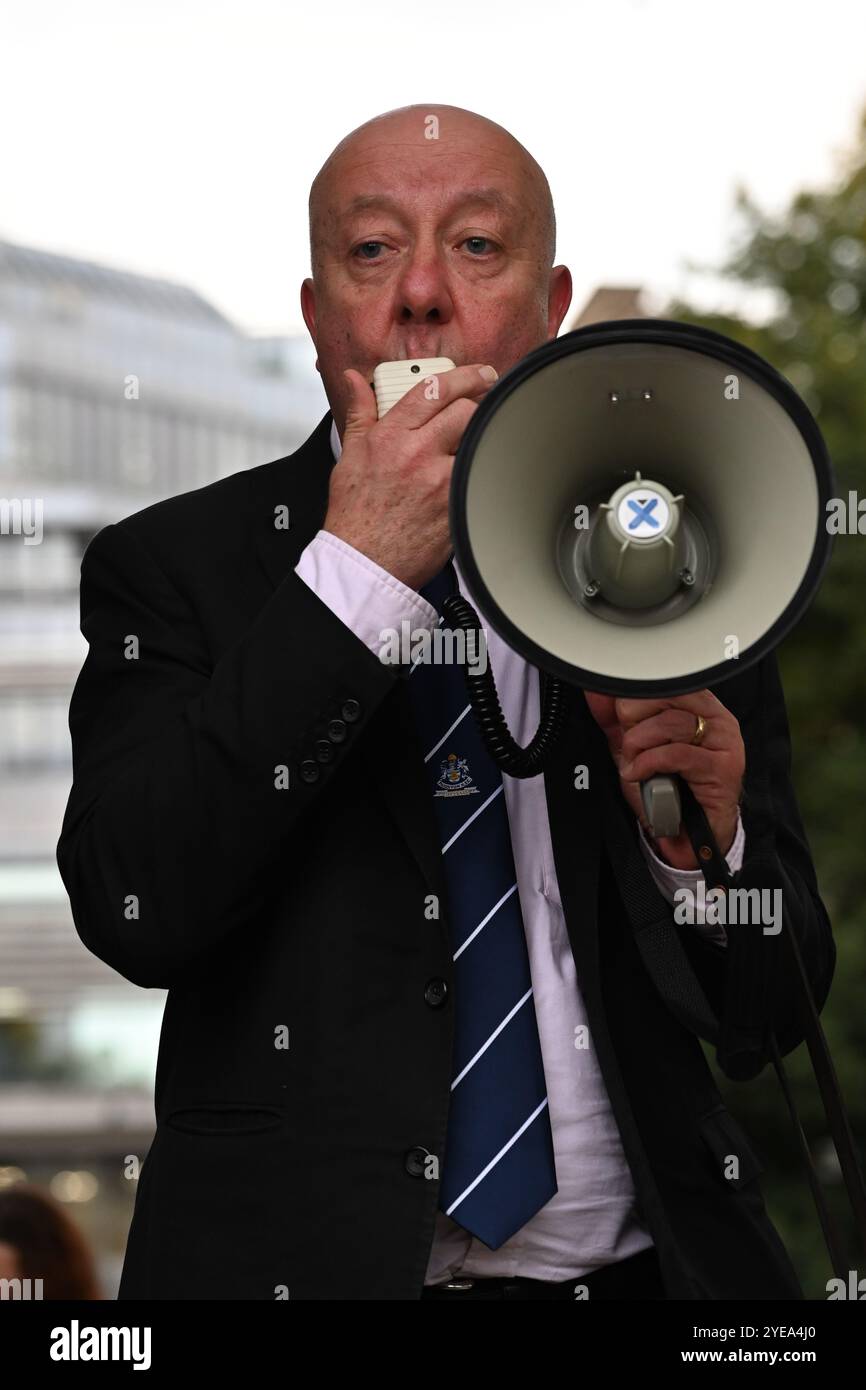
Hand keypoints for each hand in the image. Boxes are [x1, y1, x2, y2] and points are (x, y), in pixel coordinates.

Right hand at [323, 363, 497, 590]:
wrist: (364, 562)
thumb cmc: (355, 514)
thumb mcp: (350, 455)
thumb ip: (361, 412)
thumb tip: (355, 380)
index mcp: (389, 436)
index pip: (432, 390)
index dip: (463, 376)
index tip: (479, 374)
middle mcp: (416, 454)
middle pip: (465, 411)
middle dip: (479, 404)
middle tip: (486, 403)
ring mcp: (440, 481)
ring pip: (477, 442)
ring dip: (479, 439)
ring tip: (477, 441)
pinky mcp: (456, 506)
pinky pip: (479, 476)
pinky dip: (482, 471)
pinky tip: (477, 474)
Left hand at [584, 691, 744, 869]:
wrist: (686, 836)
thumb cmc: (666, 790)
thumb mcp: (633, 749)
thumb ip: (616, 718)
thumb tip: (597, 689)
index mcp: (699, 706)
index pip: (663, 681)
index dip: (634, 701)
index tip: (624, 723)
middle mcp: (716, 718)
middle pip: (664, 696)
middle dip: (634, 723)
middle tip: (629, 747)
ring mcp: (724, 742)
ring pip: (668, 724)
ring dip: (638, 747)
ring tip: (634, 765)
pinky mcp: (722, 767)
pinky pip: (675, 753)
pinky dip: (648, 764)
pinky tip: (640, 774)